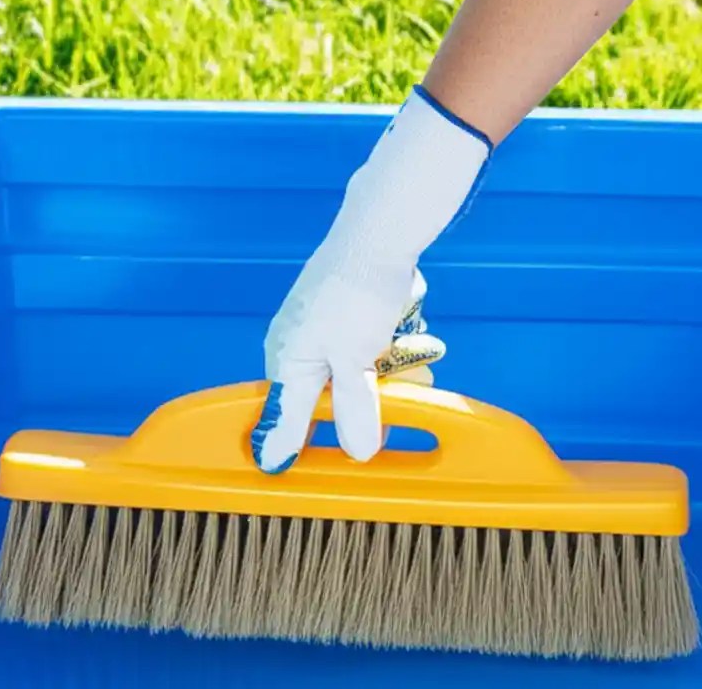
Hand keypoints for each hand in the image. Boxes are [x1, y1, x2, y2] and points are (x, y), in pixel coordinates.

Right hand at [252, 265, 445, 473]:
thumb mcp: (352, 361)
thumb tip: (356, 453)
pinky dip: (399, 354)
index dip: (311, 448)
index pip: (289, 424)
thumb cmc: (354, 291)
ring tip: (413, 361)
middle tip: (394, 396)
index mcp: (287, 364)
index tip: (333, 465)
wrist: (382, 235)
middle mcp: (303, 352)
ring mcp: (332, 337)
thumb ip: (352, 410)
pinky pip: (379, 356)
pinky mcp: (357, 324)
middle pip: (336, 404)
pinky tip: (415, 344)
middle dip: (373, 402)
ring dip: (395, 376)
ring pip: (366, 381)